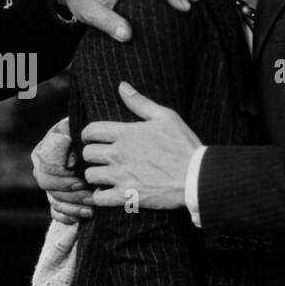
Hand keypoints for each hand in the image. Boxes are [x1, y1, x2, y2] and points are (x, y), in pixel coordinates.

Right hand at [31, 117, 92, 222]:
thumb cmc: (88, 136)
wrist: (94, 144)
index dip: (62, 177)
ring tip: (91, 210)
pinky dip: (66, 216)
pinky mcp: (56, 197)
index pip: (45, 168)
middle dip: (71, 194)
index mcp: (44, 151)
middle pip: (48, 186)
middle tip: (90, 197)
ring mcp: (49, 184)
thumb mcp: (79, 132)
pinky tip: (80, 219)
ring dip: (73, 208)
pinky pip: (56, 211)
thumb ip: (72, 141)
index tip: (81, 179)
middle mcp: (41, 168)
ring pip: (54, 200)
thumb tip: (70, 163)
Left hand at [81, 83, 200, 209]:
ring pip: (90, 175)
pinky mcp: (126, 196)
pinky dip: (99, 197)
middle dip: (91, 154)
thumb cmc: (184, 146)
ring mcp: (121, 176)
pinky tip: (106, 192)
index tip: (92, 138)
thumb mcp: (166, 117)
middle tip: (100, 157)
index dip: (88, 134)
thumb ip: (140, 102)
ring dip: (95, 175)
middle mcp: (119, 154)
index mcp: (126, 134)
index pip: (91, 131)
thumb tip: (121, 87)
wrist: (197, 177)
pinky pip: (99, 198)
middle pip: (87, 153)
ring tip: (104, 175)